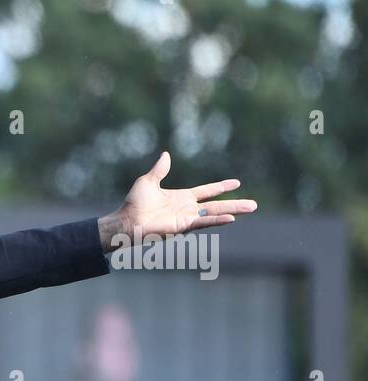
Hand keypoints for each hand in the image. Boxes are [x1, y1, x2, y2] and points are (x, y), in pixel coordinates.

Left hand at [99, 151, 256, 252]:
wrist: (127, 220)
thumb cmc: (134, 203)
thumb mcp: (148, 181)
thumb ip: (160, 169)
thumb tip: (166, 154)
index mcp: (182, 197)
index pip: (207, 192)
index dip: (221, 187)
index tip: (237, 183)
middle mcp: (187, 208)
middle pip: (217, 205)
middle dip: (235, 204)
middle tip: (253, 205)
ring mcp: (187, 218)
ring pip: (215, 213)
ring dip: (233, 211)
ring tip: (251, 208)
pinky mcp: (183, 226)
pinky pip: (203, 221)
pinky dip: (217, 220)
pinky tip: (231, 218)